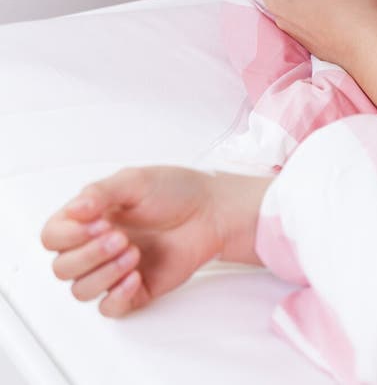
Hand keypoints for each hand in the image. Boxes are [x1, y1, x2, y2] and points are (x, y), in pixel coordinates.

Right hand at [41, 166, 271, 317]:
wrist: (211, 211)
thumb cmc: (176, 191)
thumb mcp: (135, 180)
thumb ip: (101, 192)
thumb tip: (75, 209)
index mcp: (90, 217)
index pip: (52, 236)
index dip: (68, 235)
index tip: (97, 222)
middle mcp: (97, 245)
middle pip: (62, 268)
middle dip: (88, 255)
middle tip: (120, 237)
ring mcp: (114, 269)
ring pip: (81, 291)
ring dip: (103, 273)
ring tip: (134, 252)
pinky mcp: (135, 290)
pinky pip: (110, 308)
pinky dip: (117, 295)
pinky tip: (135, 276)